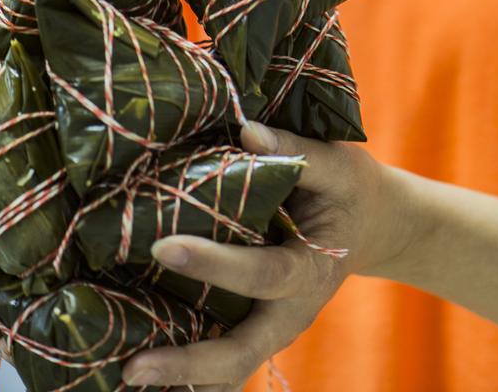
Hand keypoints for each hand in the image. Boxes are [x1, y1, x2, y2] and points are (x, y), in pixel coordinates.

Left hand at [122, 122, 406, 390]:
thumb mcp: (338, 166)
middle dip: (188, 364)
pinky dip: (185, 371)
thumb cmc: (350, 192)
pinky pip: (221, 359)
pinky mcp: (255, 324)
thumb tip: (245, 130)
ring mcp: (273, 326)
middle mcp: (291, 311)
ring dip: (180, 379)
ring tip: (124, 378)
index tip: (165, 247)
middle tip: (131, 369)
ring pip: (228, 368)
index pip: (263, 274)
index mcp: (311, 270)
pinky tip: (137, 362)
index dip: (215, 265)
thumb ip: (296, 150)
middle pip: (241, 353)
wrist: (372, 226)